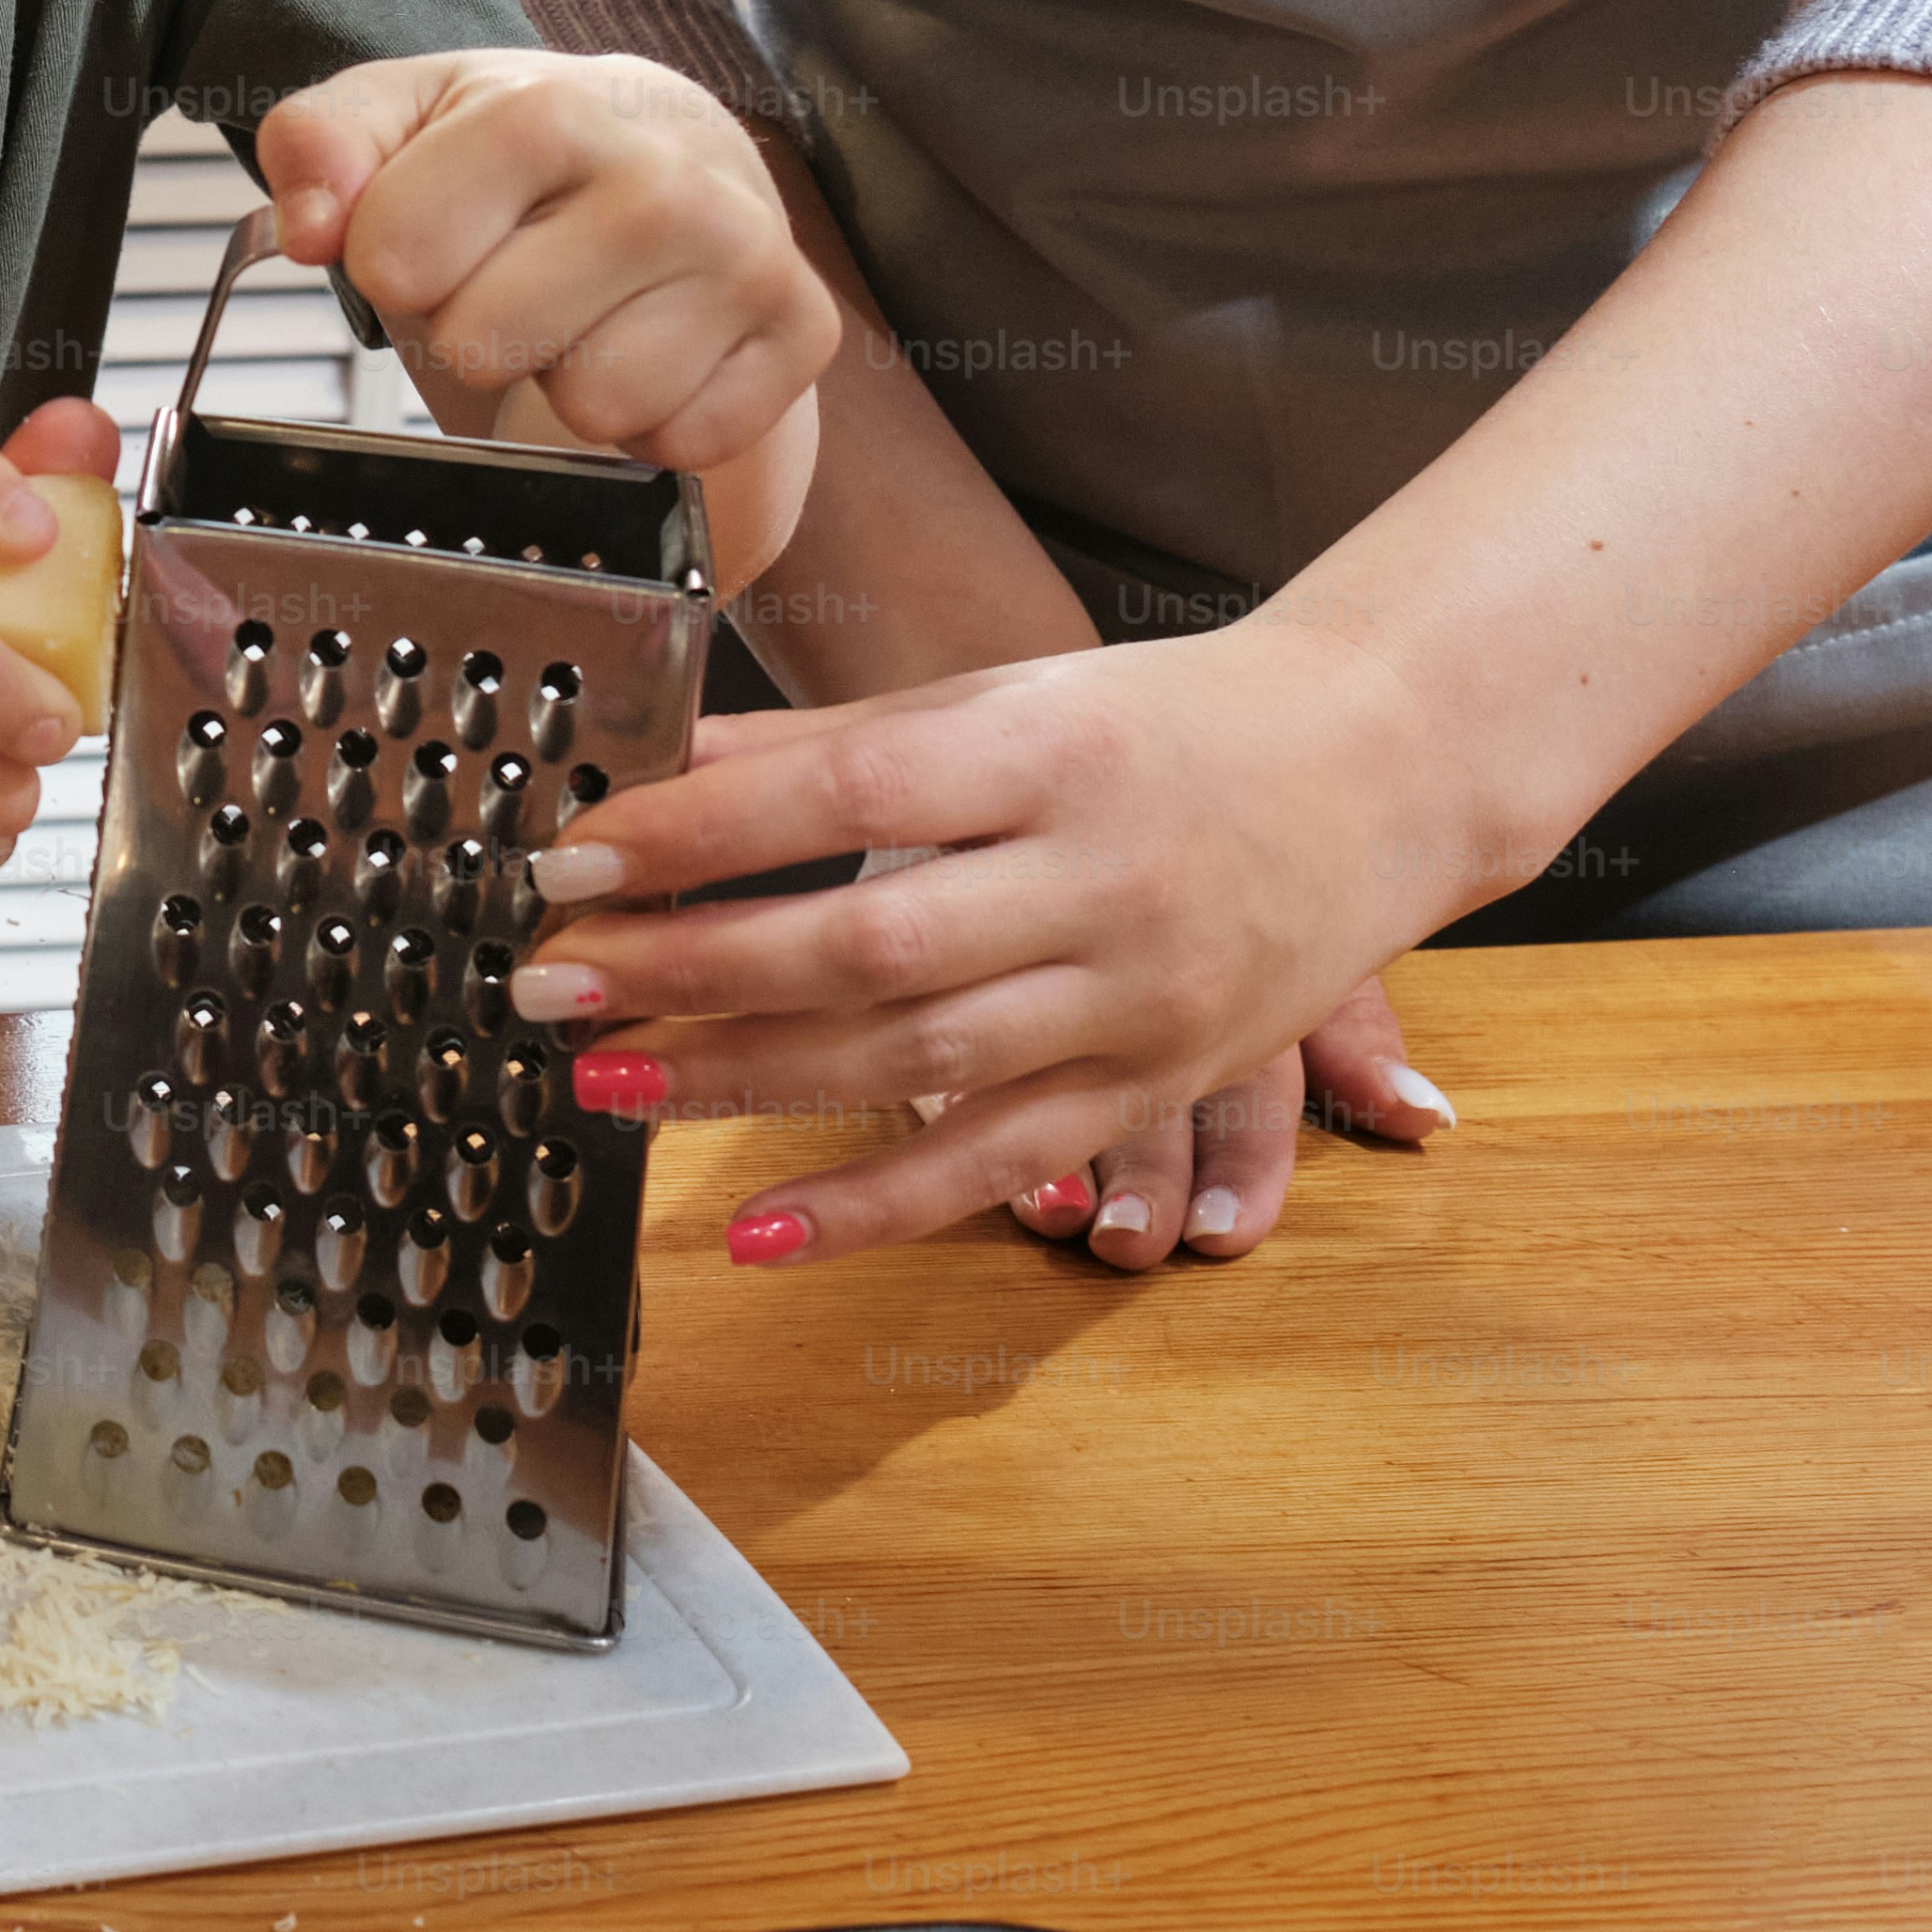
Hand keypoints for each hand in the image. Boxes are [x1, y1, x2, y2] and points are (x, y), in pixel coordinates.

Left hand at [257, 51, 834, 582]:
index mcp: (552, 110)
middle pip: (490, 342)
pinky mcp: (803, 330)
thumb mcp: (404, 116)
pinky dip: (651, 421)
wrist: (679, 152)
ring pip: (597, 406)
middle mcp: (669, 179)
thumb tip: (311, 227)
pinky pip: (685, 443)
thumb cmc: (524, 152)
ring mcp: (749, 255)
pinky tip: (651, 344)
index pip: (397, 252)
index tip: (421, 237)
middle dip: (474, 328)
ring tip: (583, 310)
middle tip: (512, 276)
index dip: (386, 266)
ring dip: (566, 379)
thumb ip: (321, 145)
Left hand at [503, 614, 1480, 1262]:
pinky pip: (997, 1164)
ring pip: (916, 1062)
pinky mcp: (1150, 1084)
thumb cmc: (1163, 721)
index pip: (843, 801)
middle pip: (867, 944)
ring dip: (741, 1082)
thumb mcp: (1005, 695)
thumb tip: (659, 772)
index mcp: (1051, 753)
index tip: (570, 860)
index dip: (697, 836)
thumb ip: (834, 746)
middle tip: (550, 980)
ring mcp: (1133, 998)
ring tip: (602, 1083)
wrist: (1381, 766)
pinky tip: (754, 1236)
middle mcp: (1099, 881)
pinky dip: (872, 1210)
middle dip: (688, 968)